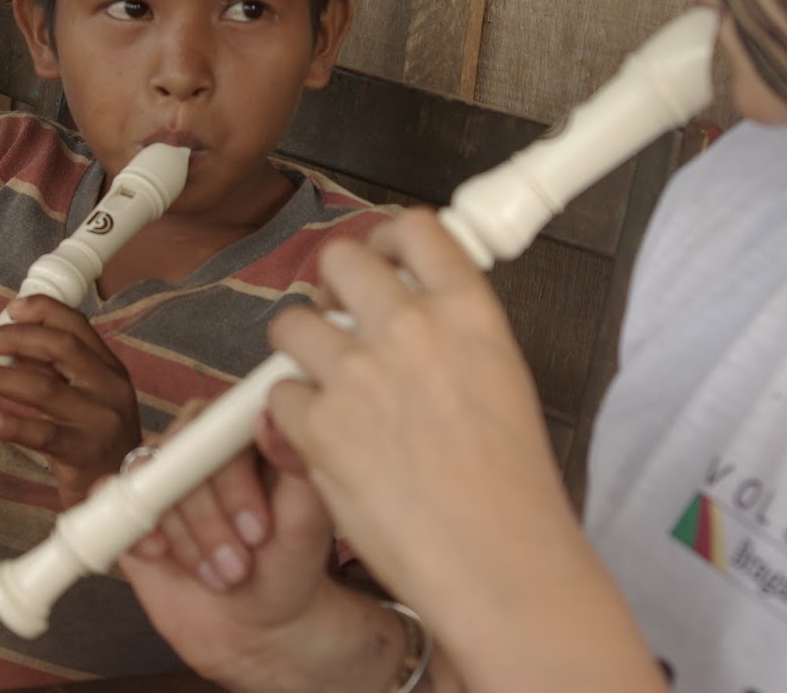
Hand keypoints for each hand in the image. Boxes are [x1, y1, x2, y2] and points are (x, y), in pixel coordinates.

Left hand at [0, 294, 138, 506]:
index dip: (43, 310)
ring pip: (45, 388)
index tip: (11, 308)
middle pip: (62, 347)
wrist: (121, 484)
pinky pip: (43, 435)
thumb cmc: (95, 438)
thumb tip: (10, 344)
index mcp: (109, 368)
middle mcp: (109, 388)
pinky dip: (12, 425)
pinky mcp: (85, 452)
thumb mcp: (88, 396)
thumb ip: (56, 370)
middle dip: (16, 338)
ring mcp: (99, 420)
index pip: (78, 325)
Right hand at [117, 405, 347, 691]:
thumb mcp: (308, 520)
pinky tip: (158, 553)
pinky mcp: (130, 503)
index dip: (234, 480)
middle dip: (210, 519)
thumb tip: (268, 417)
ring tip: (218, 576)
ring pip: (149, 478)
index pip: (225, 426)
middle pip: (183, 452)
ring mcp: (163, 472)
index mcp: (247, 434)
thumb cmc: (287, 565)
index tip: (258, 531)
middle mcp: (202, 443)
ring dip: (184, 537)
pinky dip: (129, 526)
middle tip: (238, 567)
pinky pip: (108, 495)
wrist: (255, 622)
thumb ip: (297, 463)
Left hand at [266, 208, 576, 620]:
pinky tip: (324, 439)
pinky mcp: (318, 426)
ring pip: (290, 321)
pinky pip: (278, 394)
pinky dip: (291, 416)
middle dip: (333, 287)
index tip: (383, 254)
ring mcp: (359, 374)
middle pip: (340, 259)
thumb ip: (454, 334)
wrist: (495, 559)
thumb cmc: (509, 488)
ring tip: (325, 381)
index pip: (414, 228)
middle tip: (340, 317)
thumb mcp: (503, 380)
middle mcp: (411, 328)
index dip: (388, 238)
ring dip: (301, 347)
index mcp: (468, 311)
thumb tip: (419, 311)